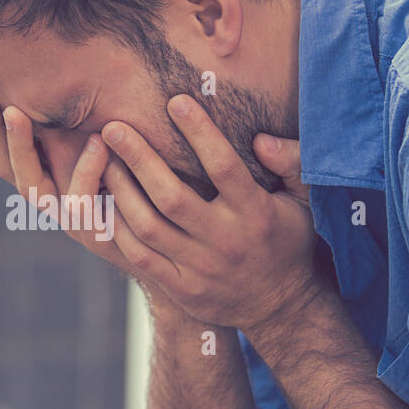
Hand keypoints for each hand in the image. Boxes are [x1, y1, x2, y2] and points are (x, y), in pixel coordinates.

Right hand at [0, 80, 143, 280]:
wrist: (181, 242)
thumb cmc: (148, 182)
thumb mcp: (116, 144)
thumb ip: (92, 119)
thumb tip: (76, 61)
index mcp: (51, 180)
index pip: (5, 151)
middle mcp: (54, 202)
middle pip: (8, 167)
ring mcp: (73, 223)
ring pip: (34, 188)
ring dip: (23, 147)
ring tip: (17, 112)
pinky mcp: (100, 237)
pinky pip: (83, 204)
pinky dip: (88, 171)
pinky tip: (97, 141)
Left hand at [98, 93, 325, 331]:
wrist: (282, 307)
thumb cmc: (288, 239)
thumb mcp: (305, 201)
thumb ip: (292, 163)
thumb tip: (261, 139)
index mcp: (256, 214)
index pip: (224, 167)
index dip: (199, 133)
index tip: (175, 101)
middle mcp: (226, 242)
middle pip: (172, 196)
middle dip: (139, 157)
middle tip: (112, 127)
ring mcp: (201, 269)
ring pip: (148, 226)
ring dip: (121, 190)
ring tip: (102, 160)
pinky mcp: (182, 289)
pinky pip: (140, 257)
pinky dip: (119, 228)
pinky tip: (106, 202)